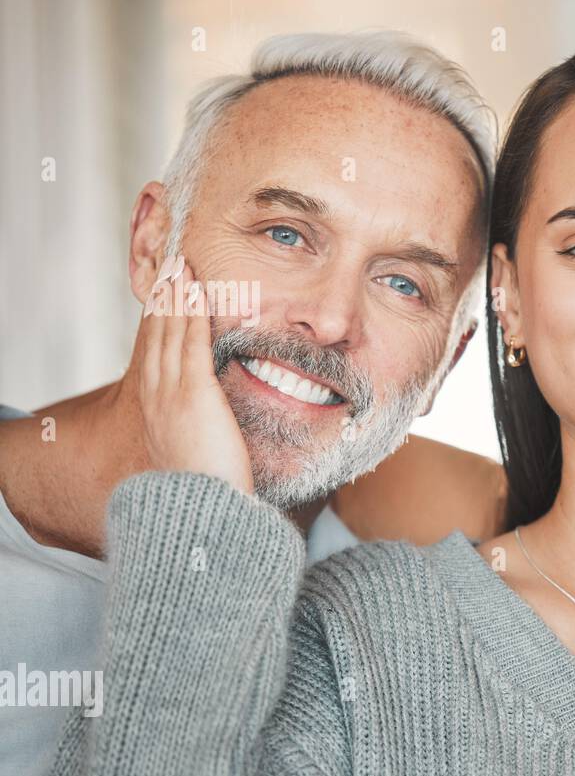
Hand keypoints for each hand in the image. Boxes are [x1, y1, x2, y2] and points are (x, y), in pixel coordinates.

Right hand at [129, 255, 253, 494]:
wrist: (202, 512)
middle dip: (164, 297)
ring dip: (176, 294)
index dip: (160, 318)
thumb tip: (217, 424)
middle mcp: (158, 395)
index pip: (156, 352)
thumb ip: (205, 430)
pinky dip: (191, 312)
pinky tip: (195, 289)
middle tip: (169, 263)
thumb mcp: (200, 453)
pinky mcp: (194, 394)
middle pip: (158, 333)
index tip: (166, 292)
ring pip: (171, 331)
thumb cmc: (209, 490)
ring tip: (180, 263)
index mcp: (158, 408)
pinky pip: (191, 342)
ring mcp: (173, 393)